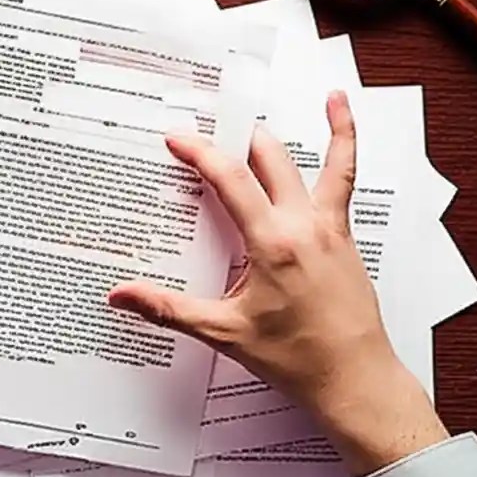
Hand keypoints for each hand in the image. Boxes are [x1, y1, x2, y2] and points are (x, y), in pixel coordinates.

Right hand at [108, 91, 445, 474]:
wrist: (355, 380)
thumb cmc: (297, 359)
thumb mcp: (224, 333)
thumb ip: (169, 309)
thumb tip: (122, 296)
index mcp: (273, 243)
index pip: (229, 180)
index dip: (199, 152)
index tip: (177, 139)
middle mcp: (305, 226)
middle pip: (271, 159)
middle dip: (239, 135)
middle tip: (214, 120)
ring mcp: (332, 229)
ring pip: (327, 164)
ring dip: (328, 129)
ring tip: (330, 96)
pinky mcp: (346, 240)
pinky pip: (348, 188)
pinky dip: (350, 158)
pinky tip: (350, 145)